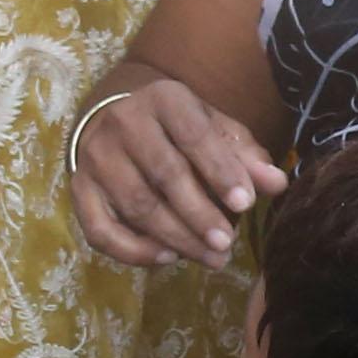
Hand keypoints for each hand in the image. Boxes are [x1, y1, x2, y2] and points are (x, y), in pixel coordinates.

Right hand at [69, 70, 285, 267]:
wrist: (117, 116)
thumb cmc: (177, 127)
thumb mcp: (214, 129)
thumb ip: (245, 156)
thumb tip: (278, 183)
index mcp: (164, 99)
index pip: (194, 135)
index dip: (220, 170)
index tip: (246, 204)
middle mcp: (123, 122)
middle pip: (164, 174)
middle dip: (200, 214)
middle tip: (227, 244)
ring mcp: (96, 156)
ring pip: (136, 205)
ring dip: (176, 238)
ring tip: (211, 258)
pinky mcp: (79, 188)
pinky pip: (100, 229)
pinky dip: (133, 250)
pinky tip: (167, 259)